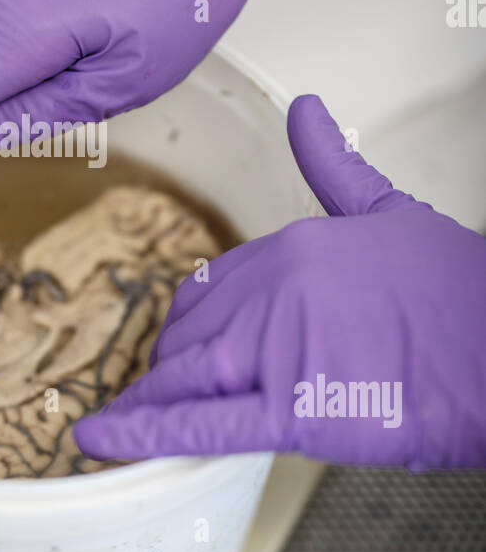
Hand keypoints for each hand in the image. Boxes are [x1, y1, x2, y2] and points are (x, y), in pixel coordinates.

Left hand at [74, 96, 485, 470]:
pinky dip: (143, 432)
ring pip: (184, 376)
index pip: (212, 289)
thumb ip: (335, 168)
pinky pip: (200, 422)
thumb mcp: (392, 214)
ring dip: (150, 400)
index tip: (185, 347)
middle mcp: (275, 291)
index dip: (196, 326)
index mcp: (292, 247)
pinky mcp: (297, 410)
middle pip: (190, 334)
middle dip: (173, 365)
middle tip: (165, 391)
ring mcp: (282, 349)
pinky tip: (102, 439)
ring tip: (126, 421)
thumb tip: (304, 112)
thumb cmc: (463, 293)